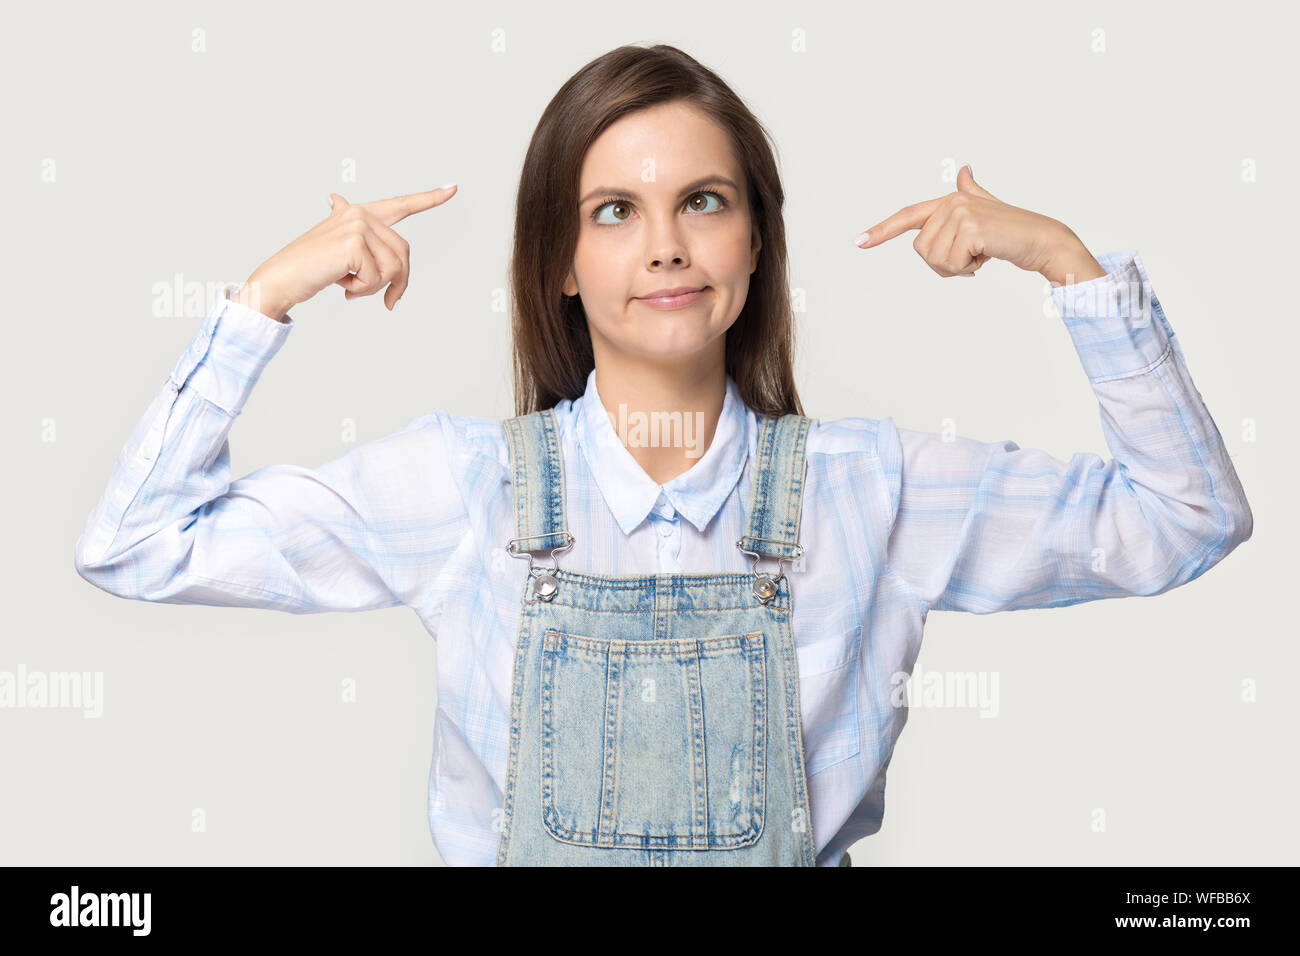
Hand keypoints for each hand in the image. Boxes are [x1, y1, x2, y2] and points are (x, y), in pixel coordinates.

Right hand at [236, 184, 458, 320]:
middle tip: (386, 300)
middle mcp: (359, 214)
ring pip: (394, 267)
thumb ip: (347, 228)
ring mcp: (356, 226)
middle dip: (397, 282)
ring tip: (351, 287)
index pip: (401, 205)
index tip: (453, 188)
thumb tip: (336, 197)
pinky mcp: (353, 243)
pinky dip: (363, 290)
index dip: (429, 198)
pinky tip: (342, 285)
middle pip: (403, 253)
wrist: (282, 279)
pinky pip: (378, 277)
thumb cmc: (310, 267)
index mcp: (359, 213)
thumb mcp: (335, 246)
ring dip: (375, 288)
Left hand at [853, 165, 1104, 285]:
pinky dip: (968, 269)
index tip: (858, 242)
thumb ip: (970, 192)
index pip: (908, 216)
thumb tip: (963, 169)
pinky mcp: (970, 227)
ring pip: (934, 259)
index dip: (882, 230)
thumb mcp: (985, 211)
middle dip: (944, 264)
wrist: (1041, 240)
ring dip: (957, 268)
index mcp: (949, 201)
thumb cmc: (1011, 232)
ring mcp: (960, 213)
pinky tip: (987, 257)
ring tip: (980, 255)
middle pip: (921, 250)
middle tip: (971, 257)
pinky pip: (951, 263)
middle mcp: (951, 202)